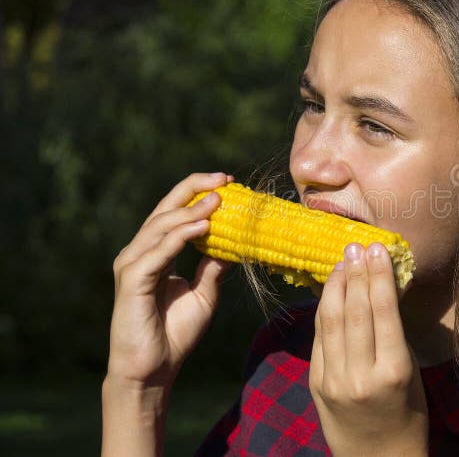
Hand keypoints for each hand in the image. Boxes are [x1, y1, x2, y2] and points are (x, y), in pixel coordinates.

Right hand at [106, 172, 232, 390]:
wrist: (153, 370)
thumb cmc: (175, 333)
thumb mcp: (204, 293)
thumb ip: (214, 266)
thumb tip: (236, 243)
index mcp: (156, 252)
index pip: (175, 211)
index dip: (199, 194)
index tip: (229, 183)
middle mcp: (141, 252)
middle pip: (165, 208)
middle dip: (194, 189)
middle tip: (224, 179)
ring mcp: (133, 265)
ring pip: (161, 226)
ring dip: (190, 210)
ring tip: (218, 199)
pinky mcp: (132, 281)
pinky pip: (158, 252)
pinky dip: (179, 236)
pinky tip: (203, 226)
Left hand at [310, 242, 427, 456]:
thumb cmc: (408, 415)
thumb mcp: (411, 373)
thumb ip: (394, 334)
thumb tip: (384, 288)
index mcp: (393, 372)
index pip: (383, 313)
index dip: (379, 277)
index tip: (379, 249)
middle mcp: (360, 375)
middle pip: (354, 311)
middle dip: (356, 273)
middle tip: (358, 245)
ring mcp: (333, 380)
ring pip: (330, 320)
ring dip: (336, 284)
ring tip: (344, 259)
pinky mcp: (316, 383)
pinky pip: (320, 336)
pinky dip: (325, 307)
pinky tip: (331, 288)